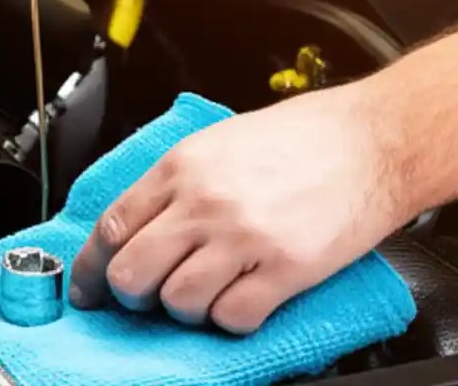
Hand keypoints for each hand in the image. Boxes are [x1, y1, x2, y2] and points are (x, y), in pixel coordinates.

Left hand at [69, 84, 415, 332]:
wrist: (370, 141)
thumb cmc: (297, 138)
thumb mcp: (213, 144)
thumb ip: (171, 184)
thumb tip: (132, 227)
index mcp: (179, 167)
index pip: (111, 227)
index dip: (91, 268)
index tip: (88, 289)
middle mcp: (203, 201)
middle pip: (133, 272)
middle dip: (132, 294)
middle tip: (149, 296)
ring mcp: (243, 236)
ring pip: (178, 301)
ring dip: (184, 309)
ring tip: (205, 293)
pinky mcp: (285, 267)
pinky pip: (232, 316)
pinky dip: (229, 319)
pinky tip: (242, 299)